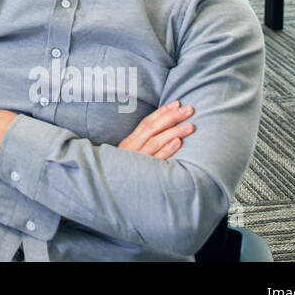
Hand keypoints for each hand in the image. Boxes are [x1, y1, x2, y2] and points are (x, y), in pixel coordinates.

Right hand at [56, 102, 193, 226]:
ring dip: (173, 132)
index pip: (147, 122)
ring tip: (190, 126)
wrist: (104, 190)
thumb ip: (142, 144)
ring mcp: (136, 159)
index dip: (162, 112)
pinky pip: (155, 159)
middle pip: (152, 128)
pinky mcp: (142, 172)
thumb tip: (161, 133)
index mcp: (130, 142)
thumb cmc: (123, 172)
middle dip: (172, 117)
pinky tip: (178, 142)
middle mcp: (132, 148)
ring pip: (155, 142)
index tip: (177, 103)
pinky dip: (167, 150)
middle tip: (189, 109)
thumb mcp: (129, 155)